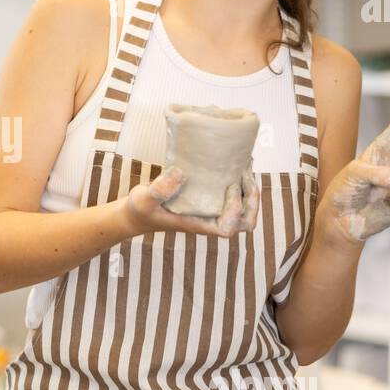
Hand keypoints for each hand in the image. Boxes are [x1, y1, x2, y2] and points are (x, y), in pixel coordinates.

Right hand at [123, 164, 259, 238]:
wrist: (137, 213)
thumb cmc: (140, 210)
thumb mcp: (143, 199)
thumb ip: (158, 189)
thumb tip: (180, 173)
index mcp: (198, 225)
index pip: (228, 228)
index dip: (235, 209)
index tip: (230, 186)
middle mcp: (210, 220)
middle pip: (245, 222)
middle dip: (253, 202)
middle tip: (245, 176)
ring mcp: (212, 211)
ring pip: (245, 211)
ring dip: (251, 191)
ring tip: (245, 166)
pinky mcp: (210, 201)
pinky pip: (236, 197)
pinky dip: (242, 182)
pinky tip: (237, 162)